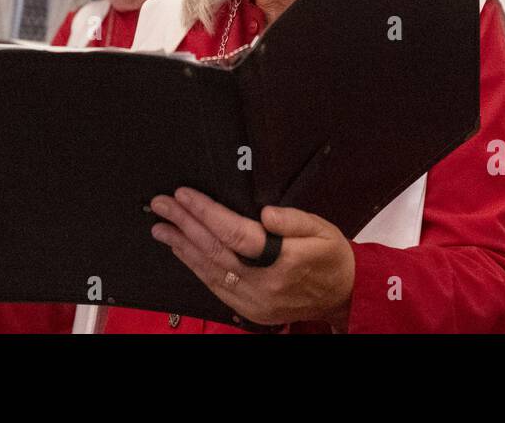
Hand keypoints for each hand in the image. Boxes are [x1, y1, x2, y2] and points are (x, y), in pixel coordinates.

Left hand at [150, 187, 354, 329]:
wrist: (342, 295)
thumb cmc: (331, 257)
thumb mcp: (322, 228)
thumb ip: (293, 219)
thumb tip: (265, 212)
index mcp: (284, 260)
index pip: (235, 233)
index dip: (206, 213)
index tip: (184, 195)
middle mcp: (265, 283)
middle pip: (215, 250)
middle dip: (184, 224)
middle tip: (162, 205)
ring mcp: (254, 300)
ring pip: (209, 271)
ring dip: (182, 246)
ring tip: (161, 227)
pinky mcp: (249, 309)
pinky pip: (215, 287)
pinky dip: (195, 267)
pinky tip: (182, 251)